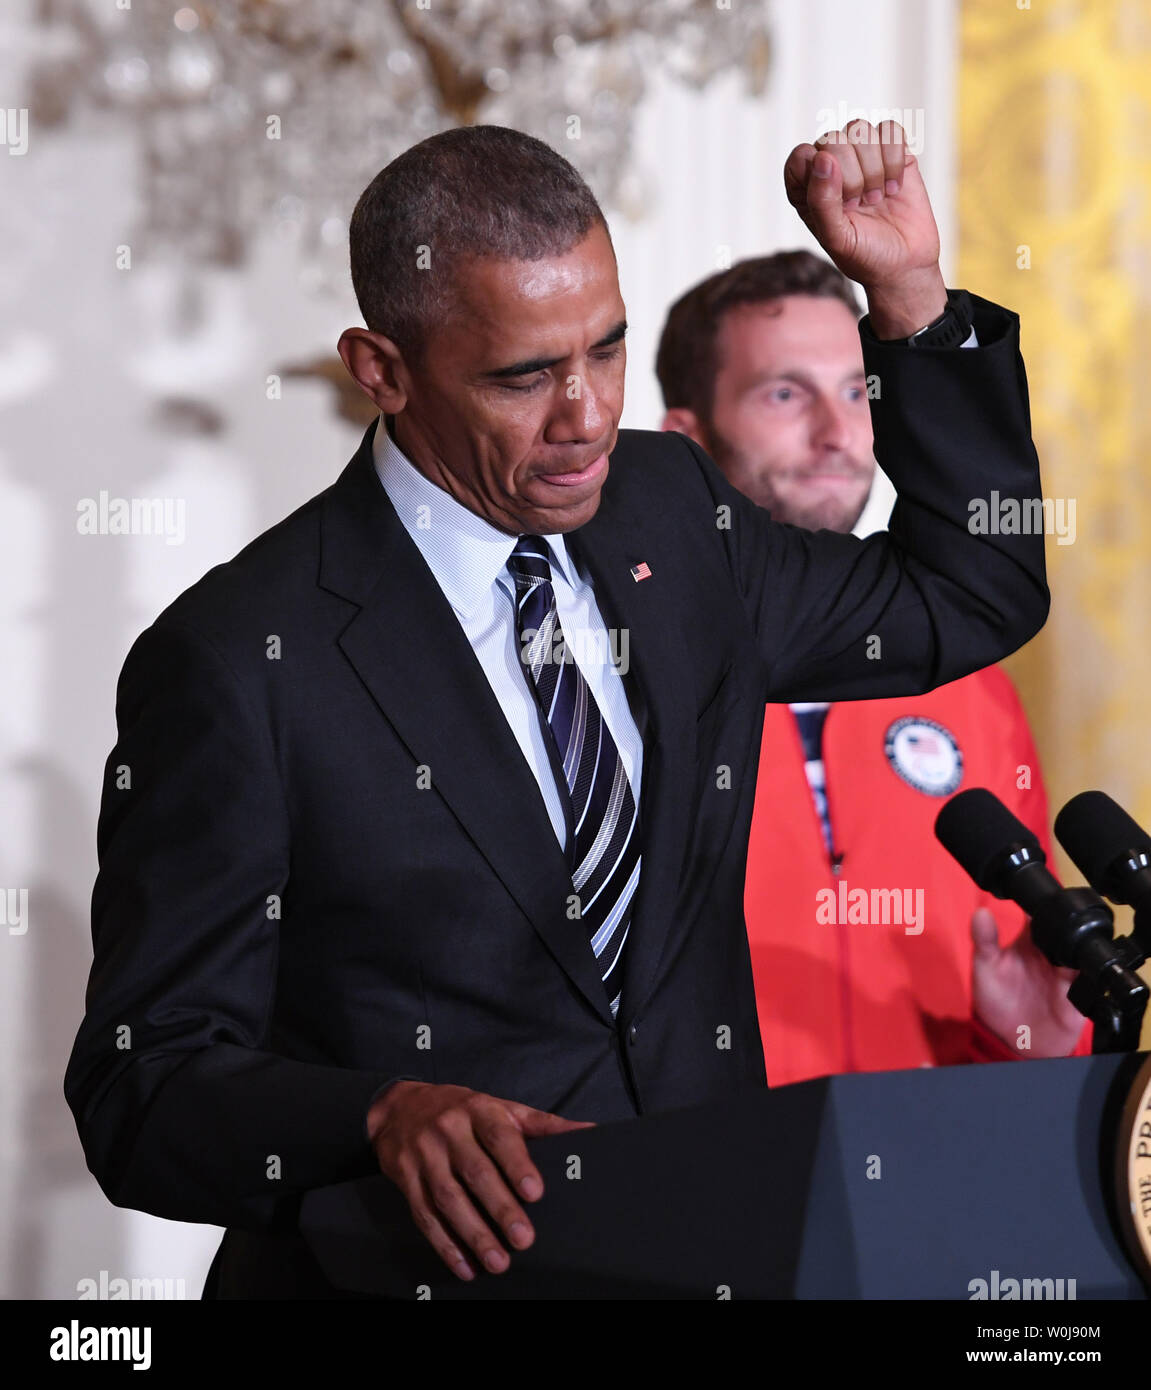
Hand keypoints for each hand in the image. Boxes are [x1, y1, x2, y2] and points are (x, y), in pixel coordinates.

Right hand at [367, 1080, 594, 1280]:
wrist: (399, 1107)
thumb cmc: (462, 1110)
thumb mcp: (501, 1108)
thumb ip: (543, 1124)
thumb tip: (588, 1131)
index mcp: (478, 1109)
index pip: (499, 1137)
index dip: (517, 1164)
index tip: (535, 1192)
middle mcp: (449, 1130)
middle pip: (475, 1172)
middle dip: (499, 1207)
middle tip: (523, 1239)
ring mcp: (424, 1155)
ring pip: (448, 1198)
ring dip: (473, 1233)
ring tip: (498, 1261)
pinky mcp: (406, 1179)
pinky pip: (424, 1215)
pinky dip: (444, 1244)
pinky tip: (464, 1265)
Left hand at [784, 120, 945, 337]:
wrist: (904, 265)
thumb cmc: (864, 256)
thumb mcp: (836, 238)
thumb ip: (821, 201)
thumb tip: (822, 157)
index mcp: (806, 187)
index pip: (802, 156)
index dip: (822, 176)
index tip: (841, 206)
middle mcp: (831, 166)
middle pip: (833, 138)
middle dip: (852, 175)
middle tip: (861, 205)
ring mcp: (862, 156)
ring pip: (860, 128)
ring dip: (874, 168)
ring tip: (877, 198)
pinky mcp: (892, 151)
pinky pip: (891, 129)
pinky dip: (895, 159)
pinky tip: (895, 185)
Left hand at [970, 908, 1085, 1057]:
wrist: (1014, 1041)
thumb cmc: (997, 1000)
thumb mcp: (985, 968)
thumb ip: (984, 941)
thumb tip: (980, 912)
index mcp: (1030, 940)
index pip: (1042, 913)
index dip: (1043, 903)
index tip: (1040, 896)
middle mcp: (1051, 952)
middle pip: (1066, 928)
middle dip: (1065, 924)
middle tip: (1057, 924)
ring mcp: (1067, 971)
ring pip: (1081, 949)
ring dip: (1077, 947)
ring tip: (1062, 953)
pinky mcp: (1079, 991)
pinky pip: (1092, 977)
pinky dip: (1088, 972)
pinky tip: (1076, 971)